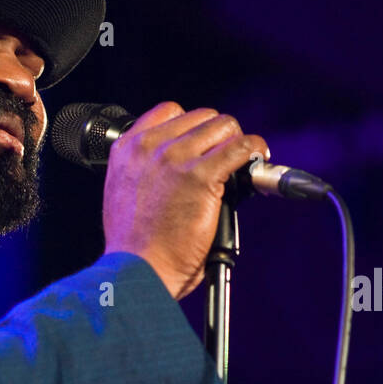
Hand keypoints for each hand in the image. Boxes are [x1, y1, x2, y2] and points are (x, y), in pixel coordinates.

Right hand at [102, 102, 269, 299]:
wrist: (136, 271)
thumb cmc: (133, 248)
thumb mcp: (124, 193)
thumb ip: (145, 171)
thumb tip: (178, 166)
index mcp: (126, 150)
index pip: (169, 112)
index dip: (191, 127)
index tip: (201, 145)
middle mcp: (149, 147)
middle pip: (201, 116)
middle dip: (217, 136)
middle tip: (225, 159)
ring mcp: (175, 159)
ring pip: (223, 126)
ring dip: (236, 142)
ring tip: (241, 162)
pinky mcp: (201, 176)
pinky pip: (241, 147)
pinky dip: (255, 150)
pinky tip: (258, 161)